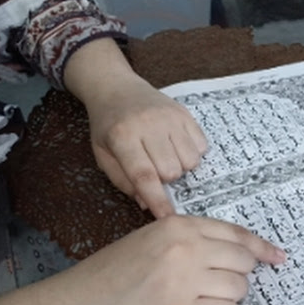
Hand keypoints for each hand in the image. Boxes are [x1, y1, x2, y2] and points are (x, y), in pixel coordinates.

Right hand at [60, 215, 285, 304]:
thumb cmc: (114, 272)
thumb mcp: (152, 239)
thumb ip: (192, 240)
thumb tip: (241, 253)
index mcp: (179, 225)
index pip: (236, 234)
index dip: (260, 248)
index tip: (277, 257)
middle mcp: (186, 248)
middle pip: (243, 262)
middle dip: (237, 277)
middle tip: (215, 287)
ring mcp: (184, 281)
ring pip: (238, 290)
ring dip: (227, 299)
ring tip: (200, 302)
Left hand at [86, 76, 206, 215]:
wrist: (116, 87)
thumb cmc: (108, 125)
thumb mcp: (102, 154)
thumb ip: (123, 180)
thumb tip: (147, 204)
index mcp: (122, 136)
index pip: (143, 175)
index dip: (157, 200)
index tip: (167, 218)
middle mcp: (148, 124)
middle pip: (171, 171)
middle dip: (166, 178)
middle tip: (154, 168)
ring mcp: (170, 117)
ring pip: (190, 161)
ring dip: (180, 167)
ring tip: (166, 156)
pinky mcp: (185, 113)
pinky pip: (201, 146)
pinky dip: (192, 153)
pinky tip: (176, 145)